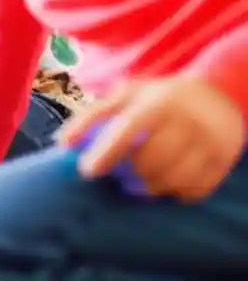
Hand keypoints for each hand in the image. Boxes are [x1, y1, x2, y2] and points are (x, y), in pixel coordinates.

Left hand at [59, 76, 246, 200]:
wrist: (219, 95)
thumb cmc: (159, 97)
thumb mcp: (127, 95)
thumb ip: (94, 115)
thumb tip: (62, 143)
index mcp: (158, 102)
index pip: (128, 130)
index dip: (105, 153)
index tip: (87, 171)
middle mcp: (186, 121)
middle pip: (151, 161)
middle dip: (131, 174)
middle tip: (122, 176)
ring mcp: (209, 142)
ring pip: (173, 180)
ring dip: (151, 187)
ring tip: (142, 181)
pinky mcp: (224, 161)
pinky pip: (195, 191)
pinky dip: (176, 192)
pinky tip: (168, 181)